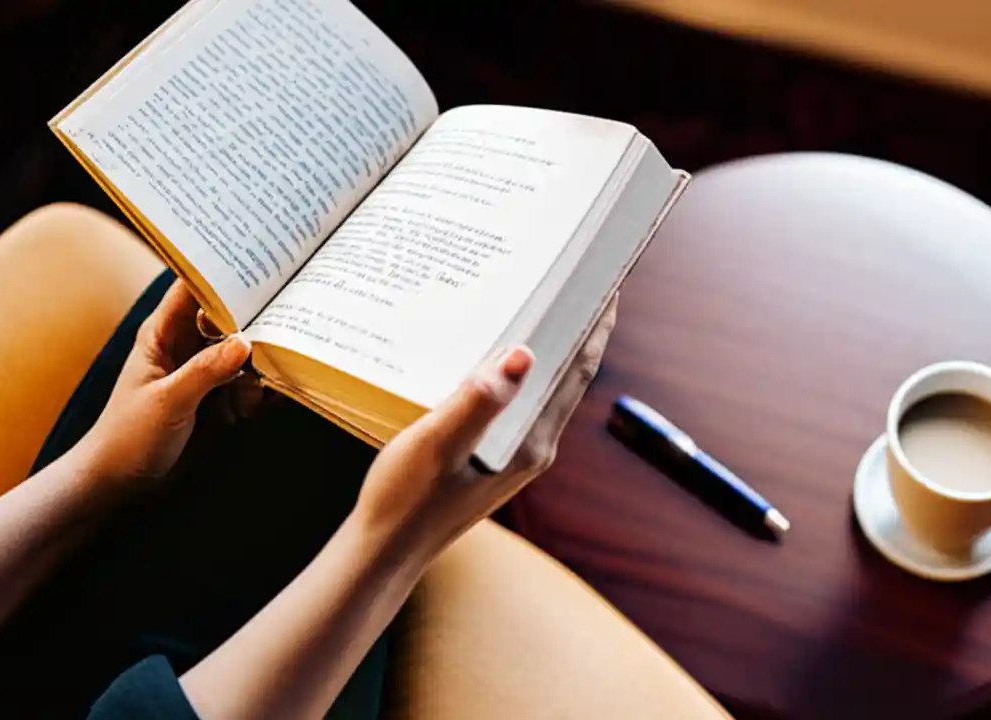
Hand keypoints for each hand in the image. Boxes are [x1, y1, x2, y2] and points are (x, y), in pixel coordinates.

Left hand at [77, 281, 256, 490]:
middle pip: (229, 320)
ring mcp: (203, 372)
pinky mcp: (216, 397)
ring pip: (244, 355)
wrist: (121, 481)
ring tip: (244, 402)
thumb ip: (206, 370)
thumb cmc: (129, 436)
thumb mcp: (168, 400)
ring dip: (254, 373)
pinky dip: (255, 395)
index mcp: (163, 334)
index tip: (259, 269)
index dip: (222, 274)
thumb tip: (245, 341)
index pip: (193, 288)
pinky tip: (250, 411)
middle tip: (275, 341)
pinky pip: (247, 385)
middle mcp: (185, 347)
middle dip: (253, 329)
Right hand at [354, 296, 617, 557]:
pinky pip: (517, 399)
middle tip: (575, 271)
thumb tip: (523, 354)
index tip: (606, 276)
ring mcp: (514, 452)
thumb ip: (480, 400)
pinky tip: (494, 349)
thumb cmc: (406, 498)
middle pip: (569, 372)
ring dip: (549, 342)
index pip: (578, 369)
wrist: (384, 551)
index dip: (597, 321)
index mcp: (531, 441)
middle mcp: (533, 446)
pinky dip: (517, 366)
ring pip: (543, 384)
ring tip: (542, 296)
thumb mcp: (438, 442)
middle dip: (578, 323)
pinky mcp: (492, 455)